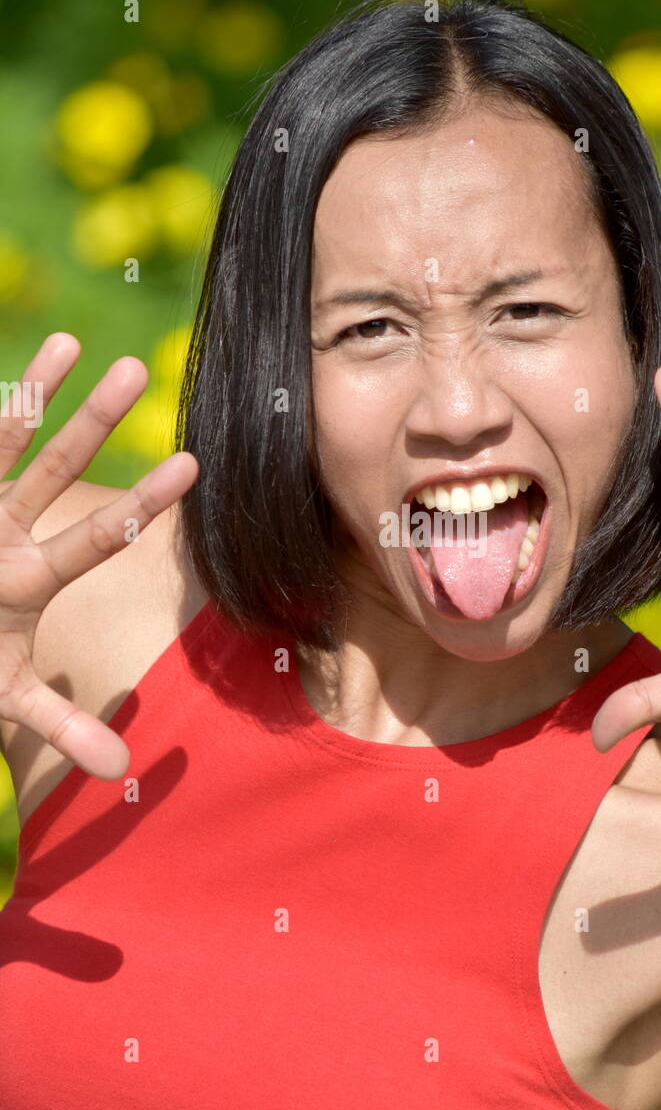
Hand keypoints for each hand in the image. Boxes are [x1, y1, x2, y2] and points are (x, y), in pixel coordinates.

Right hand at [0, 332, 198, 778]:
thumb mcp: (6, 694)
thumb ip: (61, 723)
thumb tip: (121, 768)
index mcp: (32, 578)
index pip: (98, 533)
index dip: (141, 503)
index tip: (193, 465)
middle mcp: (5, 532)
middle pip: (57, 468)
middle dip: (95, 422)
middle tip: (144, 369)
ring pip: (4, 443)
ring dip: (33, 393)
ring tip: (74, 341)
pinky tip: (17, 367)